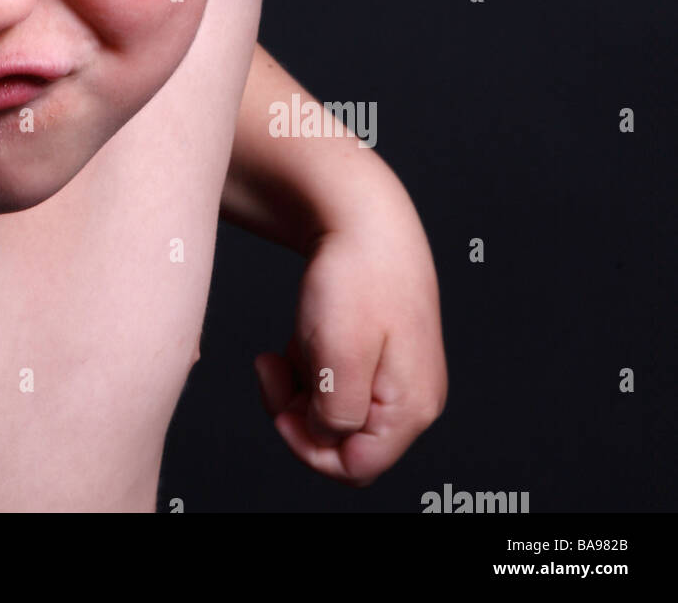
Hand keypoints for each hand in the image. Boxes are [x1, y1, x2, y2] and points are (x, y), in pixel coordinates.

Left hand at [253, 224, 446, 484]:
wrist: (364, 213)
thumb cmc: (354, 276)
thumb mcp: (337, 354)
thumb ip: (336, 414)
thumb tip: (328, 436)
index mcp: (409, 406)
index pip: (355, 467)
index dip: (306, 448)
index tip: (277, 408)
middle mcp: (411, 398)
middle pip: (343, 441)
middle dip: (299, 413)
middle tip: (270, 367)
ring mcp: (397, 375)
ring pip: (335, 410)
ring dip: (302, 385)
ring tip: (288, 342)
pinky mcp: (379, 352)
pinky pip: (337, 380)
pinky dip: (311, 363)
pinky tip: (303, 331)